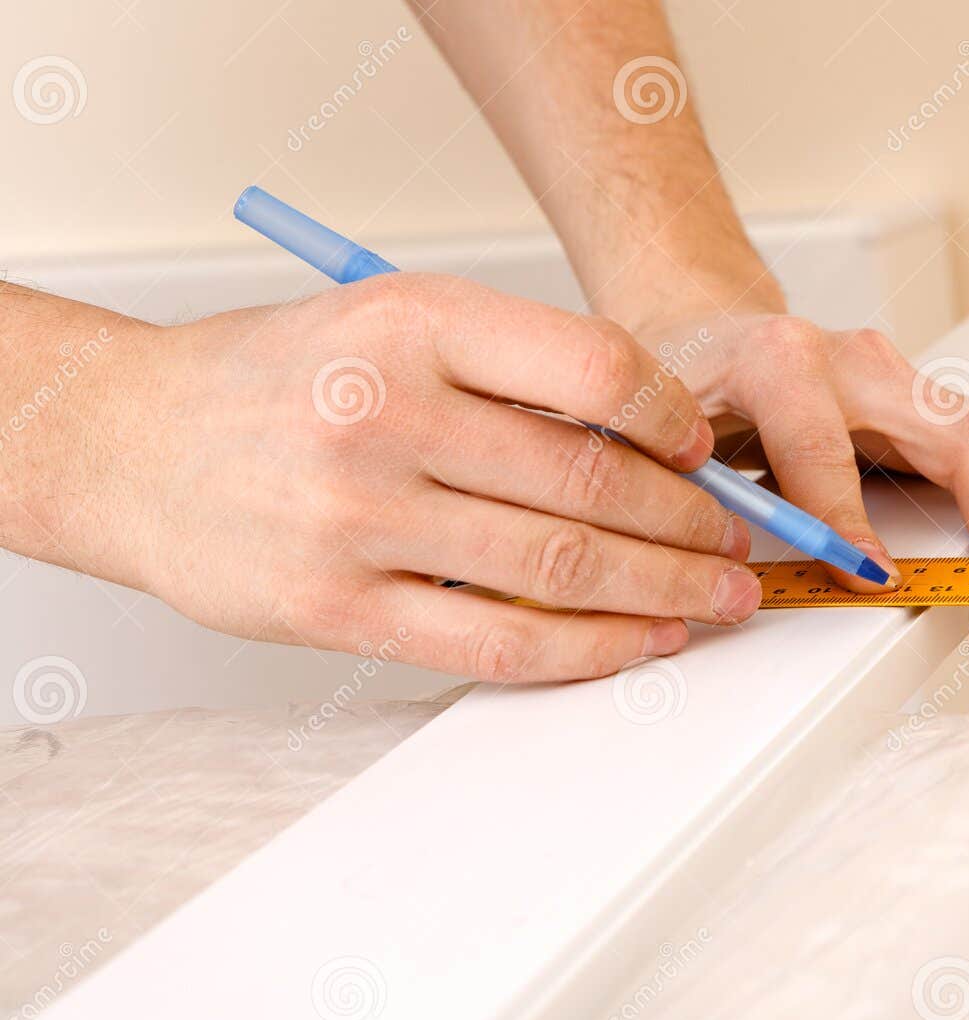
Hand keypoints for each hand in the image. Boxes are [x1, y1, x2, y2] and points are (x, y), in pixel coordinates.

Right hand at [102, 274, 764, 681]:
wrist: (131, 444)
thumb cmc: (278, 383)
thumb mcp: (389, 323)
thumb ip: (510, 369)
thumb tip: (655, 441)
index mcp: (412, 323)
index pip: (595, 369)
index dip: (678, 420)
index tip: (707, 453)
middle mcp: (386, 415)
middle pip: (593, 481)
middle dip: (693, 524)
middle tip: (740, 542)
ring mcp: (358, 519)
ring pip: (561, 567)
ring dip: (666, 591)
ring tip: (720, 597)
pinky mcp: (336, 609)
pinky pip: (496, 641)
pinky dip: (589, 650)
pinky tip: (641, 644)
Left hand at [635, 310, 968, 661]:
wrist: (715, 329)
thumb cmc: (687, 382)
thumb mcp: (655, 435)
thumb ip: (682, 495)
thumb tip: (723, 573)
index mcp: (781, 362)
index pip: (824, 444)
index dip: (849, 523)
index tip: (875, 586)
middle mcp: (868, 364)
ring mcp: (919, 382)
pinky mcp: (949, 406)